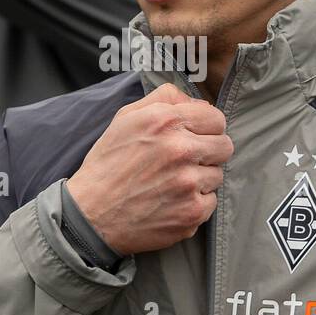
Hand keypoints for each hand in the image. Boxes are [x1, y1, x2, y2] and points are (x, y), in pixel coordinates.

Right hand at [66, 82, 232, 255]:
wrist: (90, 215)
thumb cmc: (108, 164)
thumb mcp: (126, 118)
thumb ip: (164, 99)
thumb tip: (198, 102)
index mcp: (165, 121)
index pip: (216, 118)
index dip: (206, 128)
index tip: (195, 137)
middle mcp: (181, 149)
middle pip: (225, 146)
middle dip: (208, 152)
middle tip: (185, 162)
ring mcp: (188, 183)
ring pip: (217, 175)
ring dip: (200, 179)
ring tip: (171, 183)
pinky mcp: (192, 212)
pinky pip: (211, 202)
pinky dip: (194, 203)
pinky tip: (171, 202)